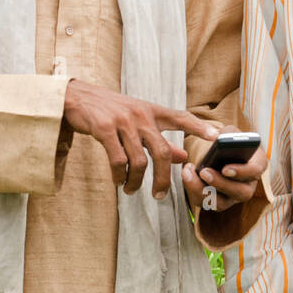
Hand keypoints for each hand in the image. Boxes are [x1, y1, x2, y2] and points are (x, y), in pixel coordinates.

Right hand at [62, 79, 218, 199]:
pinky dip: (120, 176)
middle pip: (164, 152)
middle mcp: (141, 115)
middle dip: (163, 178)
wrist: (75, 97)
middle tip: (159, 195)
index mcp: (151, 111)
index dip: (200, 127)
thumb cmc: (109, 110)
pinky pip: (119, 160)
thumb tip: (184, 156)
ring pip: (141, 160)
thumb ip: (160, 137)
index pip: (181, 117)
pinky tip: (118, 181)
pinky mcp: (105, 129)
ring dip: (137, 181)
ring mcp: (123, 122)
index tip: (217, 136)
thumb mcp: (137, 119)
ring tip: (130, 190)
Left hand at [181, 127, 267, 213]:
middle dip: (221, 184)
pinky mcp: (218, 202)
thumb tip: (217, 139)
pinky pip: (207, 204)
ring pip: (222, 203)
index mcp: (257, 164)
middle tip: (205, 172)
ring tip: (189, 174)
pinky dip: (194, 191)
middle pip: (240, 192)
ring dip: (204, 191)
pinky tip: (187, 176)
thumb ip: (227, 135)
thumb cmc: (227, 141)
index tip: (225, 168)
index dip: (242, 171)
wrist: (218, 151)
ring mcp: (234, 196)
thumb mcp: (230, 132)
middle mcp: (248, 184)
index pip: (256, 170)